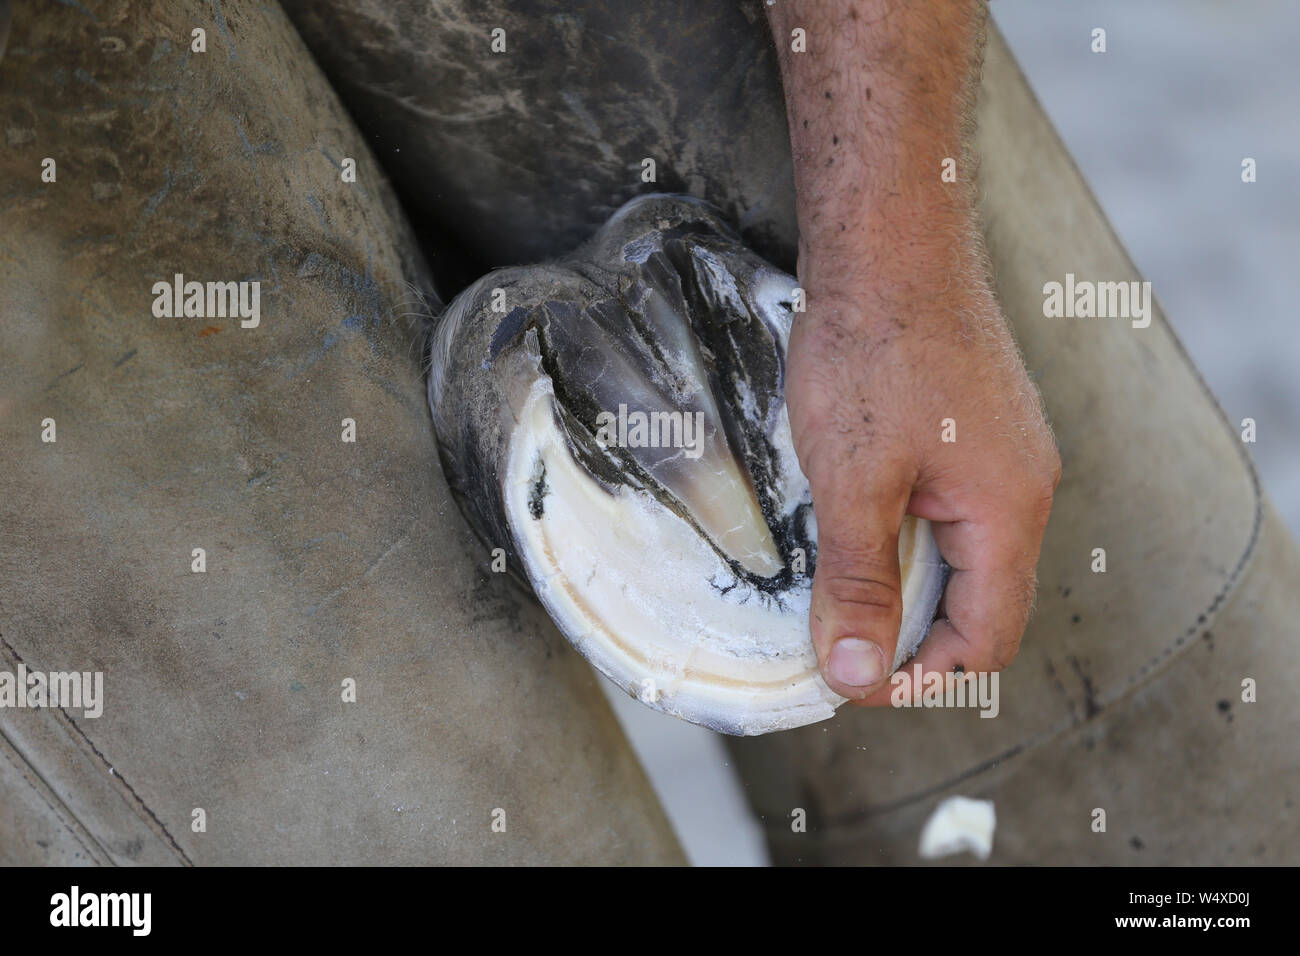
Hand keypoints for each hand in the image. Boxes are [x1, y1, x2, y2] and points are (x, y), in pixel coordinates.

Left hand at [787, 244, 1060, 703]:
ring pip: (960, 555)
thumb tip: (852, 672)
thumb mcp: (852, 482)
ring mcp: (1003, 454)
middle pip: (980, 602)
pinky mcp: (975, 427)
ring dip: (902, 587)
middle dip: (909, 639)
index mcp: (1009, 511)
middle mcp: (1022, 488)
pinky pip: (949, 510)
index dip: (921, 679)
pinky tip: (851, 528)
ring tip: (834, 593)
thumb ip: (857, 581)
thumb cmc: (873, 350)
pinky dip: (903, 538)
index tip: (850, 683)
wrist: (889, 240)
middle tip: (835, 646)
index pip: (986, 637)